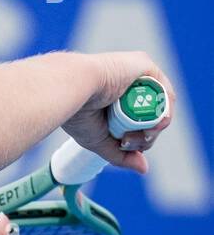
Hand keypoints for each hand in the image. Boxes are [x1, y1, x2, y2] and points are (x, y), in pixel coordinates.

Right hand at [62, 51, 174, 174]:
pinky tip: (152, 123)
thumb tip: (143, 168)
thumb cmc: (76, 112)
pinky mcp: (145, 66)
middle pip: (150, 116)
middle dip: (146, 135)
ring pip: (159, 107)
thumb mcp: (99, 140)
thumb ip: (121, 154)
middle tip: (128, 141)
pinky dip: (164, 112)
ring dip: (154, 127)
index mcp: (113, 97)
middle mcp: (127, 84)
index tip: (124, 144)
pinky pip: (165, 93)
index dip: (138, 137)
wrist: (70, 89)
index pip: (137, 121)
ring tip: (136, 134)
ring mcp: (137, 74)